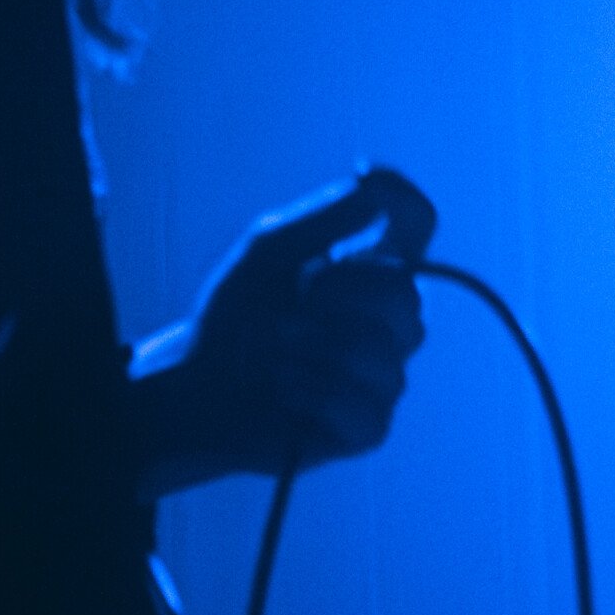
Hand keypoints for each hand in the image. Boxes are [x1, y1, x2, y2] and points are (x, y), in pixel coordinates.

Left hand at [130, 167, 436, 495]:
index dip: (409, 205)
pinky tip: (283, 389)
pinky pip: (364, 407)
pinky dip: (310, 391)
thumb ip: (325, 217)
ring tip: (274, 351)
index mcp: (368, 274)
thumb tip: (378, 185)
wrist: (196, 386)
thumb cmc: (234, 316)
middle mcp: (387, 324)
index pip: (418, 230)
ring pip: (383, 355)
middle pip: (405, 296)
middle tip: (294, 302)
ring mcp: (383, 378)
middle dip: (340, 294)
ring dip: (312, 347)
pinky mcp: (369, 428)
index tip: (375, 187)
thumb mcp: (269, 250)